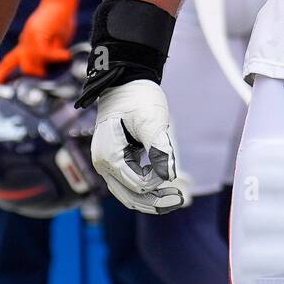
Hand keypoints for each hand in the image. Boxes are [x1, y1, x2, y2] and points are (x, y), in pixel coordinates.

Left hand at [0, 0, 77, 85]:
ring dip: (48, 62)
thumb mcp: (54, 43)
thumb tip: (46, 69)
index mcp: (26, 45)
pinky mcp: (38, 34)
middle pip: (24, 66)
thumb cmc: (59, 21)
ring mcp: (29, 38)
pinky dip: (55, 55)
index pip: (9, 62)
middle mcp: (24, 42)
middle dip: (36, 73)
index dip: (0, 75)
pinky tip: (65, 55)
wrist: (60, 2)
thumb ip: (48, 56)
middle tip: (49, 72)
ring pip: (32, 61)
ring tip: (62, 56)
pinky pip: (43, 53)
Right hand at [91, 80, 186, 214]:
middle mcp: (103, 164)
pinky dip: (146, 188)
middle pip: (129, 196)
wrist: (126, 82)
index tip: (174, 174)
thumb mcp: (151, 120)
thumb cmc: (138, 97)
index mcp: (109, 156)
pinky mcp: (115, 160)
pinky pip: (129, 182)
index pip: (135, 183)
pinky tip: (164, 185)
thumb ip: (160, 148)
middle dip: (155, 201)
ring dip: (151, 198)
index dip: (157, 183)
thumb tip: (169, 175)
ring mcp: (107, 163)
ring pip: (128, 193)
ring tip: (176, 198)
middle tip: (180, 200)